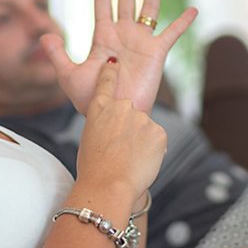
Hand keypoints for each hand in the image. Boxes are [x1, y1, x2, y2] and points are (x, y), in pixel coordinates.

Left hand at [42, 0, 196, 113]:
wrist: (114, 116)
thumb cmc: (92, 101)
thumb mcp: (69, 75)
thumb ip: (57, 54)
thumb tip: (45, 35)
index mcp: (103, 36)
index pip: (102, 0)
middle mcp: (123, 34)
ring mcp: (141, 42)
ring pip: (148, 7)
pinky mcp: (156, 53)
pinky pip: (172, 33)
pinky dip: (183, 22)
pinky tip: (193, 10)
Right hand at [75, 58, 167, 200]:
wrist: (108, 185)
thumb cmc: (94, 169)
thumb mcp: (89, 141)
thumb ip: (105, 129)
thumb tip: (116, 133)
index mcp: (99, 108)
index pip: (106, 82)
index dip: (111, 72)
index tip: (114, 62)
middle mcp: (121, 107)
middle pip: (130, 115)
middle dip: (129, 132)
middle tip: (120, 153)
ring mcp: (141, 117)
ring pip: (144, 130)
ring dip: (140, 144)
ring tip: (128, 162)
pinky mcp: (158, 130)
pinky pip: (156, 141)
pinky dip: (152, 152)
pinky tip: (141, 163)